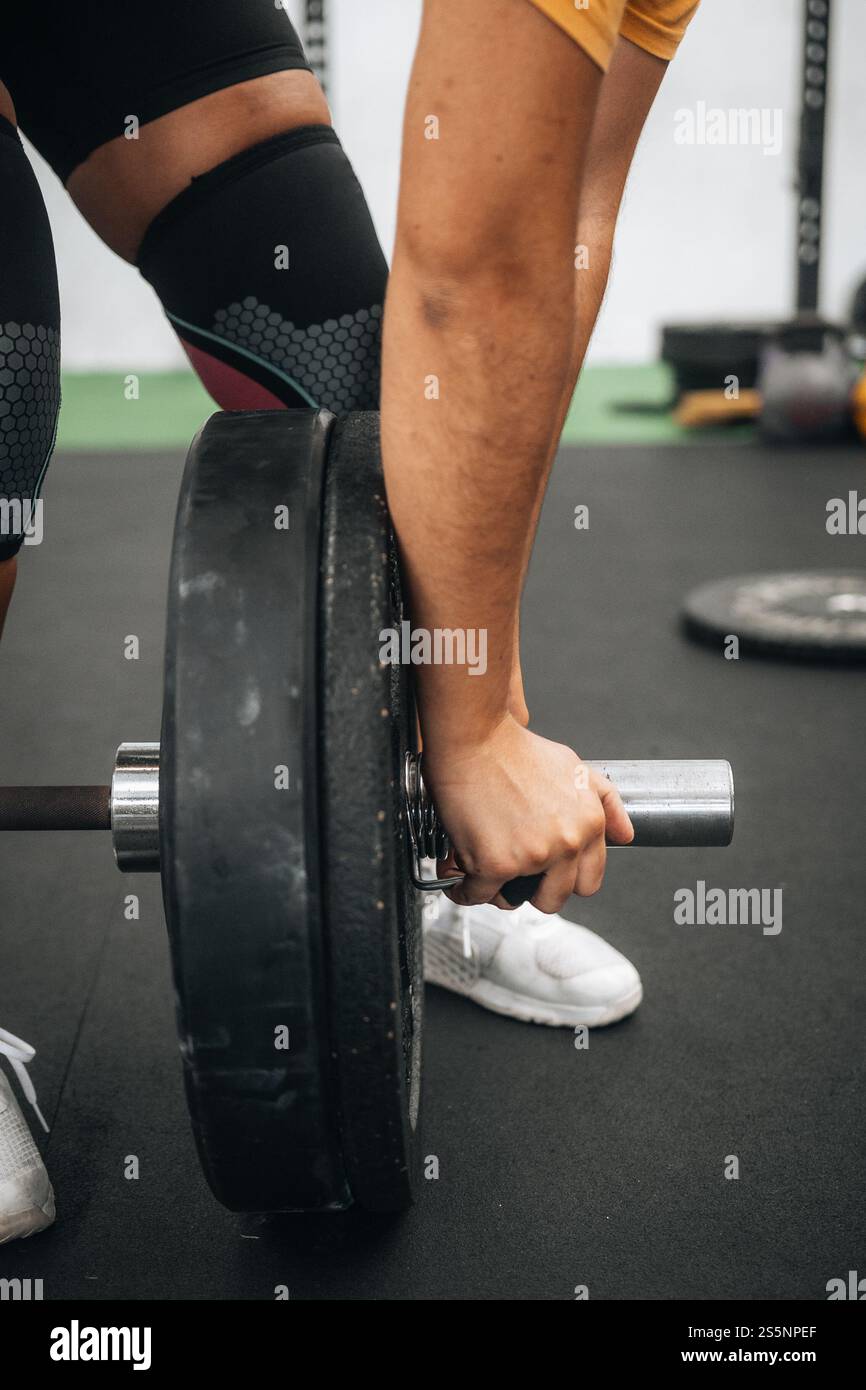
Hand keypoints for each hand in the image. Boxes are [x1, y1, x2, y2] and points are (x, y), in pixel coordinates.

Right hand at [421, 715, 633, 910]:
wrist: (476, 738)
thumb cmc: (516, 749)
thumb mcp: (575, 768)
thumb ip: (607, 803)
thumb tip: (624, 835)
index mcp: (589, 825)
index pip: (588, 882)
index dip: (563, 880)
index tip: (546, 874)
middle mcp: (566, 844)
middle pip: (553, 899)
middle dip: (532, 891)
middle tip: (513, 873)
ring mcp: (532, 857)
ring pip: (512, 900)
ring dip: (497, 890)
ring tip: (484, 869)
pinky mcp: (495, 864)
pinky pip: (477, 894)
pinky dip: (464, 889)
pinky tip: (459, 875)